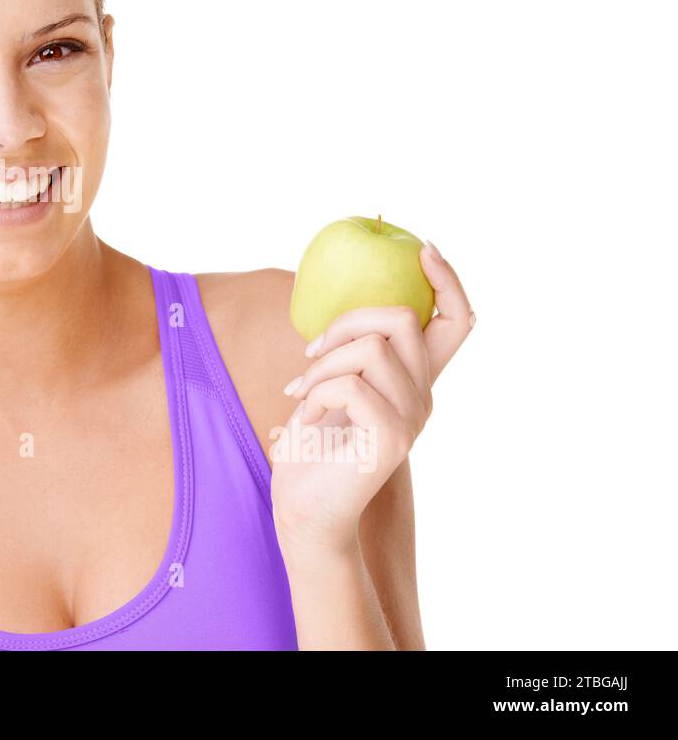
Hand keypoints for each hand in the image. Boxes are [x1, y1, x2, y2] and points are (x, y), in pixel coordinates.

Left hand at [270, 241, 473, 553]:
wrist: (304, 507)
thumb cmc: (312, 444)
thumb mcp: (329, 385)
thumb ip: (348, 352)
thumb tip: (341, 307)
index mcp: (413, 378)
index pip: (456, 321)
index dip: (449, 281)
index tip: (424, 250)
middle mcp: (423, 395)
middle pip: (401, 317)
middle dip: (345, 321)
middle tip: (310, 354)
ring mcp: (412, 418)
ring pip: (370, 348)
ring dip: (321, 365)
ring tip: (301, 392)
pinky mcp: (391, 440)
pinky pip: (351, 386)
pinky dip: (315, 393)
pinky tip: (305, 417)